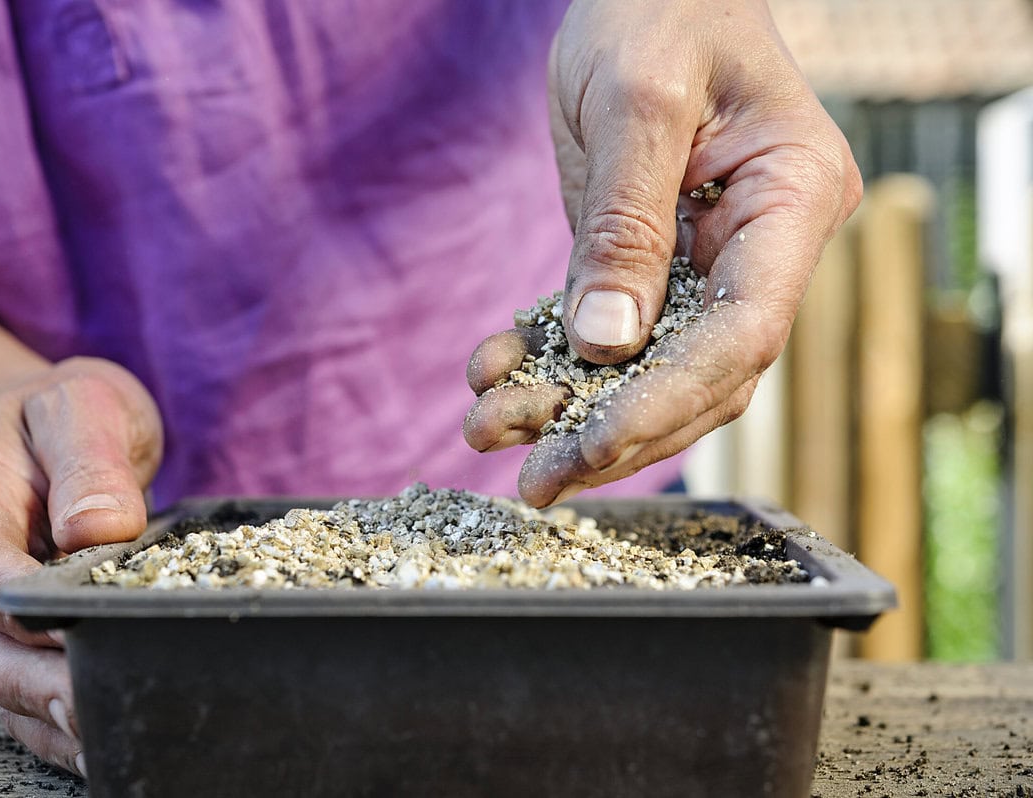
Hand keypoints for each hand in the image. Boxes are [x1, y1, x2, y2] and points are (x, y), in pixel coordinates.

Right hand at [0, 357, 162, 776]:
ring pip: (0, 678)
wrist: (62, 425)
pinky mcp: (25, 632)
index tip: (71, 631)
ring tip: (99, 736)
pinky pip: (26, 689)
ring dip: (46, 714)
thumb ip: (90, 460)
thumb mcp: (84, 405)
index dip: (17, 610)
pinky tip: (97, 741)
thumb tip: (98, 527)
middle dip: (34, 683)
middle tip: (90, 706)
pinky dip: (56, 722)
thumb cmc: (71, 413)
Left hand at [465, 0, 860, 505]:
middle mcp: (761, 246)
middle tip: (531, 480)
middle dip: (609, 431)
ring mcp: (709, 257)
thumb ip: (623, 223)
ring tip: (485, 430)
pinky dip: (548, 357)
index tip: (586, 448)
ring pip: (647, 366)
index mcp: (791, 201)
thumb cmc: (660, 5)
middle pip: (697, 375)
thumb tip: (606, 343)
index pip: (742, 337)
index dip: (664, 405)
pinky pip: (605, 327)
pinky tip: (492, 371)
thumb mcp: (636, 100)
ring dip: (565, 406)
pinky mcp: (650, 256)